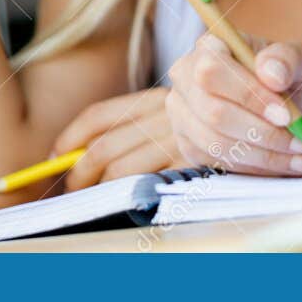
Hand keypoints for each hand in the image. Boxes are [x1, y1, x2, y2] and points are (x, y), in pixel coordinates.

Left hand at [49, 88, 179, 189]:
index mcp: (153, 99)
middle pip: (103, 147)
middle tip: (72, 188)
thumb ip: (124, 129)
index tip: (53, 159)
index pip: (98, 115)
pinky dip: (124, 197)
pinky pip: (142, 188)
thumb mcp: (161, 121)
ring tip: (95, 199)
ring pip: (118, 171)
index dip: (69, 138)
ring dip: (98, 190)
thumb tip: (69, 155)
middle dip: (78, 173)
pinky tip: (122, 201)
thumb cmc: (187, 138)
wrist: (247, 147)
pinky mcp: (188, 173)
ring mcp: (178, 145)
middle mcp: (166, 117)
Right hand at [165, 33, 301, 175]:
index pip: (214, 70)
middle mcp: (186, 78)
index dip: (248, 95)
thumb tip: (271, 73)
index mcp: (210, 46)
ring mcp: (182, 114)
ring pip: (216, 143)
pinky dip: (258, 167)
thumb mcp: (300, 60)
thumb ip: (289, 58)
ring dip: (264, 155)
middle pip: (212, 112)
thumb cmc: (288, 78)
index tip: (286, 115)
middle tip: (300, 142)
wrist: (287, 108)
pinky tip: (287, 163)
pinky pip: (219, 162)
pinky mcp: (189, 145)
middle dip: (261, 132)